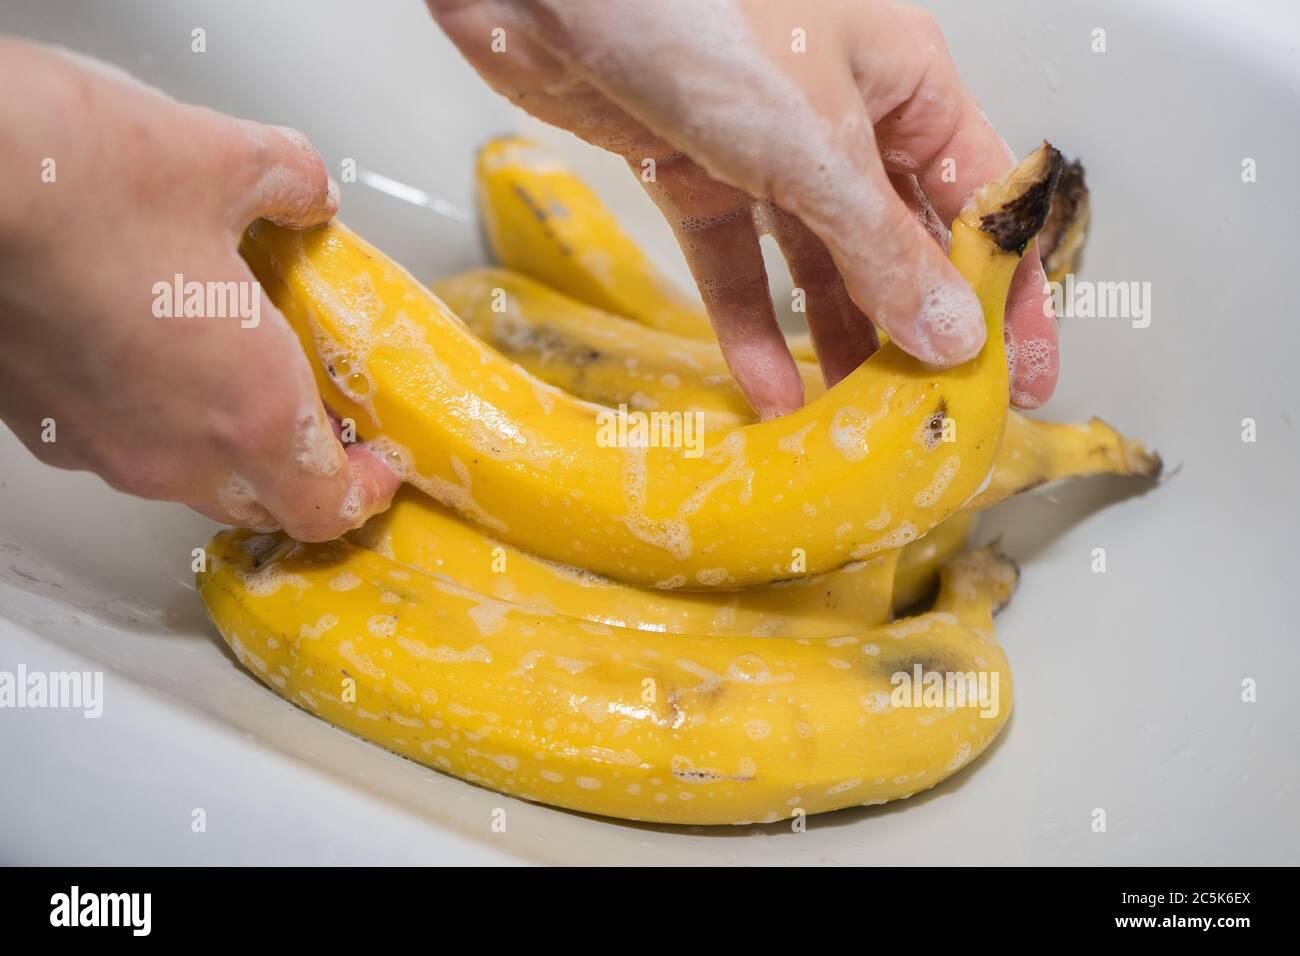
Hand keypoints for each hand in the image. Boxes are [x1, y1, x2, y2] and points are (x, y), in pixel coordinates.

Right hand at [0, 40, 397, 539]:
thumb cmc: (80, 178)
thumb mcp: (226, 161)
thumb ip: (291, 184)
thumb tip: (307, 193)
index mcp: (249, 409)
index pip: (326, 506)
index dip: (363, 491)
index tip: (374, 457)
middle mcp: (174, 452)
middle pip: (258, 500)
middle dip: (298, 467)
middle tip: (317, 410)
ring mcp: (98, 446)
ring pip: (184, 477)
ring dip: (222, 441)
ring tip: (233, 364)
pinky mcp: (35, 423)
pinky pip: (116, 442)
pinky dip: (150, 413)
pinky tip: (149, 344)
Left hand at [429, 0, 1057, 416]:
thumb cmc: (696, 11)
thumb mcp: (813, 143)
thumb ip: (882, 248)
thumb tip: (951, 334)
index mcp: (905, 80)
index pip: (981, 200)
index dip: (1008, 291)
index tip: (1022, 371)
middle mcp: (842, 114)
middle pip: (900, 240)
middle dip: (919, 329)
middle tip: (937, 413)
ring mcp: (765, 146)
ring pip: (818, 262)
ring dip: (837, 340)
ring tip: (859, 422)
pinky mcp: (692, 170)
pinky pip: (734, 263)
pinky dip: (749, 325)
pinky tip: (771, 391)